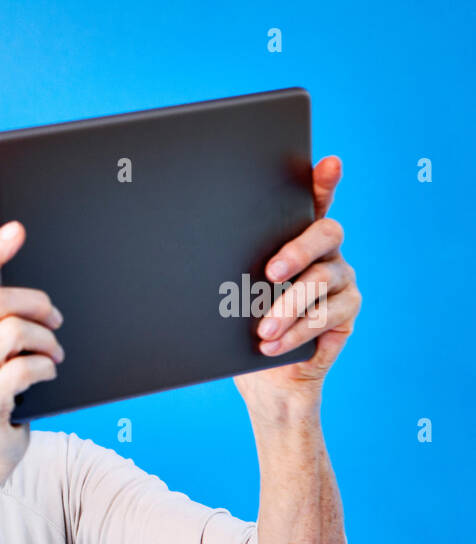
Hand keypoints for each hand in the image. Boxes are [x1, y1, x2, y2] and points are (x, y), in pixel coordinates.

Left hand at [233, 156, 360, 417]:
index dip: (324, 183)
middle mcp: (325, 253)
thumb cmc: (243, 330)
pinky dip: (296, 332)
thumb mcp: (232, 297)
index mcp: (296, 239)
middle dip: (297, 250)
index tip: (329, 164)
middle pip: (326, 234)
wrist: (267, 377)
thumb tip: (196, 255)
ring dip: (287, 306)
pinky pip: (327, 316)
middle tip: (270, 272)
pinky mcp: (347, 311)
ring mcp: (341, 280)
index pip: (315, 202)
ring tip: (262, 330)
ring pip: (322, 280)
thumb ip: (233, 271)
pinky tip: (271, 346)